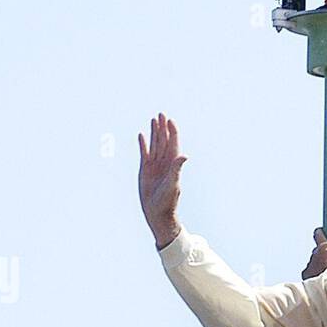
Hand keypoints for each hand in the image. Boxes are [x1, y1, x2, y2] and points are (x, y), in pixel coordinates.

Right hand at [138, 114, 186, 249]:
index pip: (173, 144)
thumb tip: (184, 155)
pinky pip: (144, 153)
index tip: (170, 120)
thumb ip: (177, 168)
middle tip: (161, 114)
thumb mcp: (172, 183)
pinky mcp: (145, 170)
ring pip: (154, 144)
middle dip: (163, 128)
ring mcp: (154, 165)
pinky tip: (141, 135)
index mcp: (172, 164)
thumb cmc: (167, 201)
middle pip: (164, 141)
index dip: (172, 132)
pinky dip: (143, 144)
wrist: (157, 212)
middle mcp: (164, 162)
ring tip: (153, 120)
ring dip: (154, 133)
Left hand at [302, 228, 326, 279]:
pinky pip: (309, 275)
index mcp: (325, 249)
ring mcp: (309, 268)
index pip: (318, 235)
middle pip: (316, 251)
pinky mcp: (306, 279)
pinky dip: (314, 277)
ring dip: (318, 267)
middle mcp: (315, 256)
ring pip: (312, 264)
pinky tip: (321, 282)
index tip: (321, 233)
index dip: (320, 234)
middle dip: (322, 255)